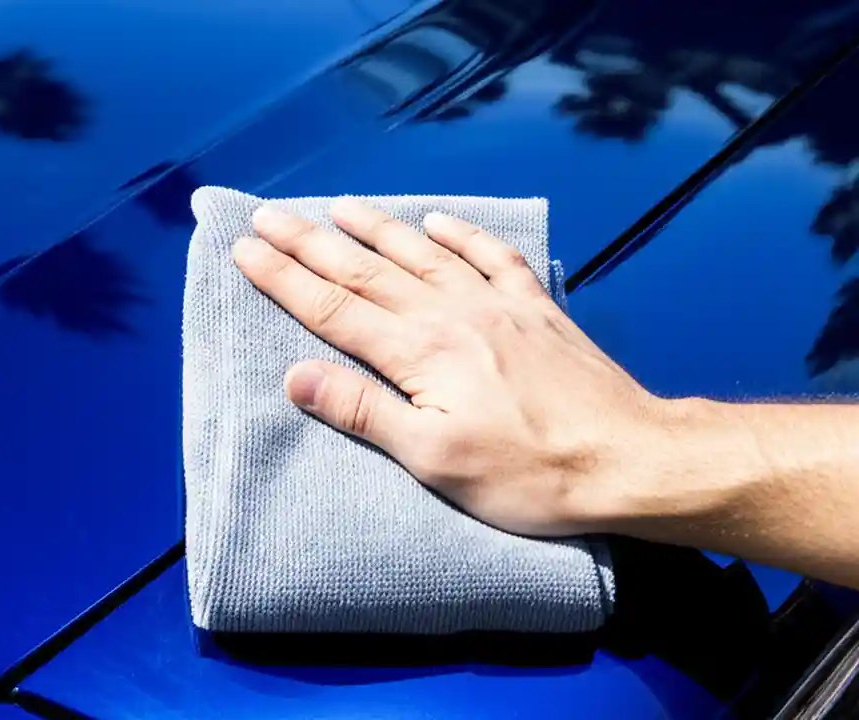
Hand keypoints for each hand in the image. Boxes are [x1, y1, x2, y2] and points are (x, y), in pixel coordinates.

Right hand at [231, 198, 674, 536]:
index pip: (333, 308)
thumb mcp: (433, 459)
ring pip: (421, 254)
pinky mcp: (535, 309)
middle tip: (267, 215)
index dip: (283, 278)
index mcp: (419, 353)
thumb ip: (363, 412)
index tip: (244, 249)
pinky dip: (460, 233)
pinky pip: (491, 256)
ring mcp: (496, 305)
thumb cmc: (528, 474)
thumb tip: (296, 377)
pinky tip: (438, 220)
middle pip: (365, 270)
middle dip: (309, 242)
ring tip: (336, 206)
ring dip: (374, 228)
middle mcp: (451, 315)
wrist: (628, 459)